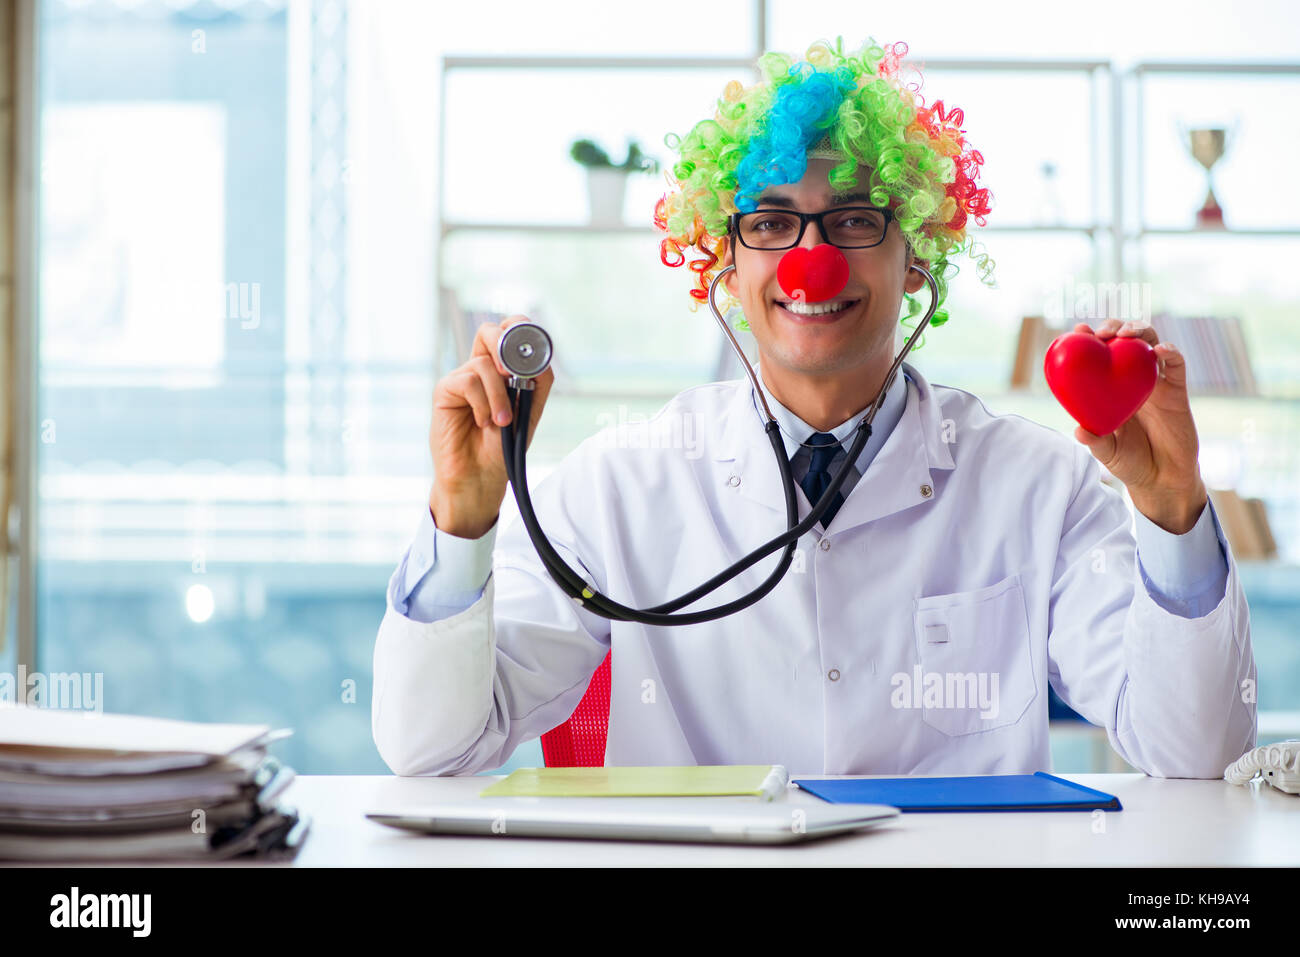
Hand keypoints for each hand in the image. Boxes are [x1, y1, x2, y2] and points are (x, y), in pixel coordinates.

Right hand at [428, 316, 554, 538]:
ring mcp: (461, 379)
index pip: (508, 332)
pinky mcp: (445, 392)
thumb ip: (537, 381)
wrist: (481, 476)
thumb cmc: (504, 447)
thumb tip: (536, 356)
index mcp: (501, 371)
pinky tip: (482, 422)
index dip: (518, 329)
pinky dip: (483, 404)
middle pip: (489, 331)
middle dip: (506, 346)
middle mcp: (479, 370)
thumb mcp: (530, 410)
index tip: (532, 350)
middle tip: (514, 374)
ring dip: (499, 395)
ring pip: (484, 364)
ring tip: (501, 421)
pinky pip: (468, 382)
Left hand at [1070, 319, 1207, 533]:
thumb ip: (1095, 441)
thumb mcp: (1107, 453)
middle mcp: (1131, 381)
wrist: (1163, 479)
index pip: (1098, 357)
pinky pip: (1176, 366)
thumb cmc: (1130, 462)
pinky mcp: (1177, 391)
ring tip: (1128, 333)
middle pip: (1124, 342)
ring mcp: (1155, 383)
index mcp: (1110, 389)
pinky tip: (1160, 350)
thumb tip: (1078, 430)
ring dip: (1140, 331)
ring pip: (1150, 344)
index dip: (1088, 340)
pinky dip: (1170, 352)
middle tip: (1104, 332)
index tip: (1077, 330)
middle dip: (1115, 328)